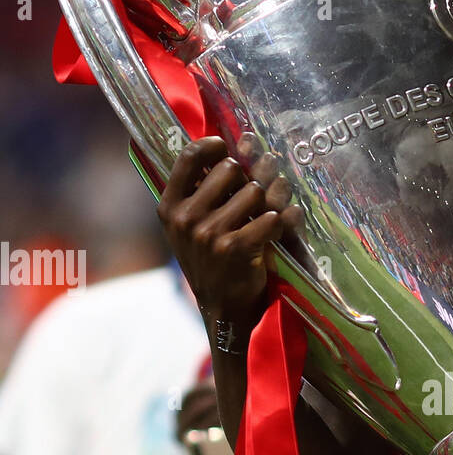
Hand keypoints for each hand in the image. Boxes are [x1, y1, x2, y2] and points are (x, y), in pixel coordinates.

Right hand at [158, 135, 302, 320]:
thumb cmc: (211, 261)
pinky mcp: (237, 248)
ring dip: (268, 201)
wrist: (223, 308)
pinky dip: (281, 222)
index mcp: (170, 208)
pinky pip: (271, 217)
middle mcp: (186, 219)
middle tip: (253, 196)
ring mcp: (209, 234)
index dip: (213, 146)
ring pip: (255, 191)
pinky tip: (277, 230)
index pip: (189, 157)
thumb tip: (229, 145)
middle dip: (247, 179)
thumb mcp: (189, 227)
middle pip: (229, 169)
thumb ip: (199, 191)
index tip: (226, 149)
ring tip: (265, 216)